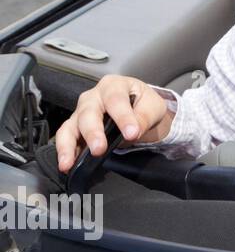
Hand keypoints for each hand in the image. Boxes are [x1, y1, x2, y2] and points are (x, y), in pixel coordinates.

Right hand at [55, 75, 171, 172]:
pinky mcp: (75, 127)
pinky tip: (67, 165)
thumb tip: (134, 132)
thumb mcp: (153, 106)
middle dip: (93, 132)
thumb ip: (145, 117)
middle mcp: (93, 97)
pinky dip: (65, 152)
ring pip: (70, 127)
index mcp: (114, 86)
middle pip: (88, 113)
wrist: (138, 107)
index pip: (116, 100)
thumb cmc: (142, 102)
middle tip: (99, 149)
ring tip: (69, 162)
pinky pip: (66, 139)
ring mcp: (81, 112)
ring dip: (68, 145)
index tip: (131, 134)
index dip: (123, 117)